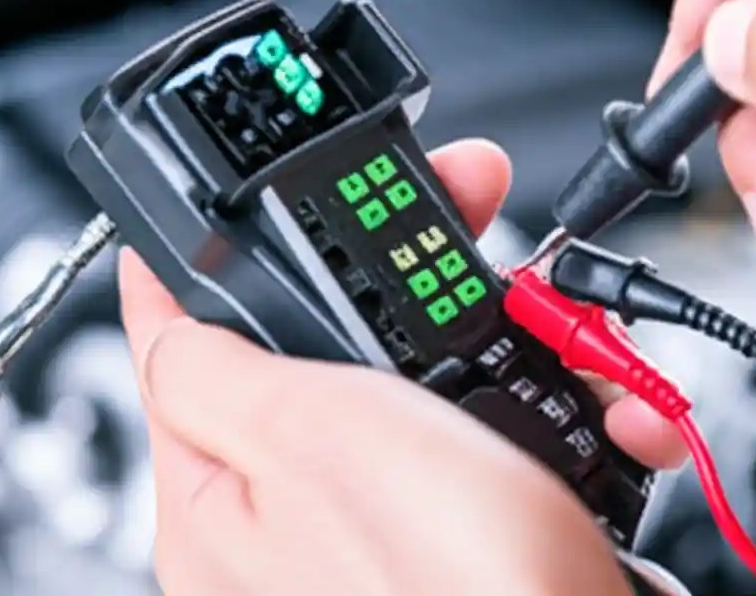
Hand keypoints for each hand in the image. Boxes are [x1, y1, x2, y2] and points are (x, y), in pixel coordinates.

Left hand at [119, 139, 685, 595]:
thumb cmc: (449, 581)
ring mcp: (375, 530)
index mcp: (217, 495)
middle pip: (320, 345)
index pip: (180, 344)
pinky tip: (595, 416)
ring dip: (503, 337)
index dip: (213, 252)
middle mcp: (287, 520)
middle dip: (400, 274)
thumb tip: (160, 322)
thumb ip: (209, 370)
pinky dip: (550, 411)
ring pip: (418, 381)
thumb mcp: (305, 439)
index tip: (233, 198)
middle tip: (463, 209)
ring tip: (562, 331)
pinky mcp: (460, 536)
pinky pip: (487, 440)